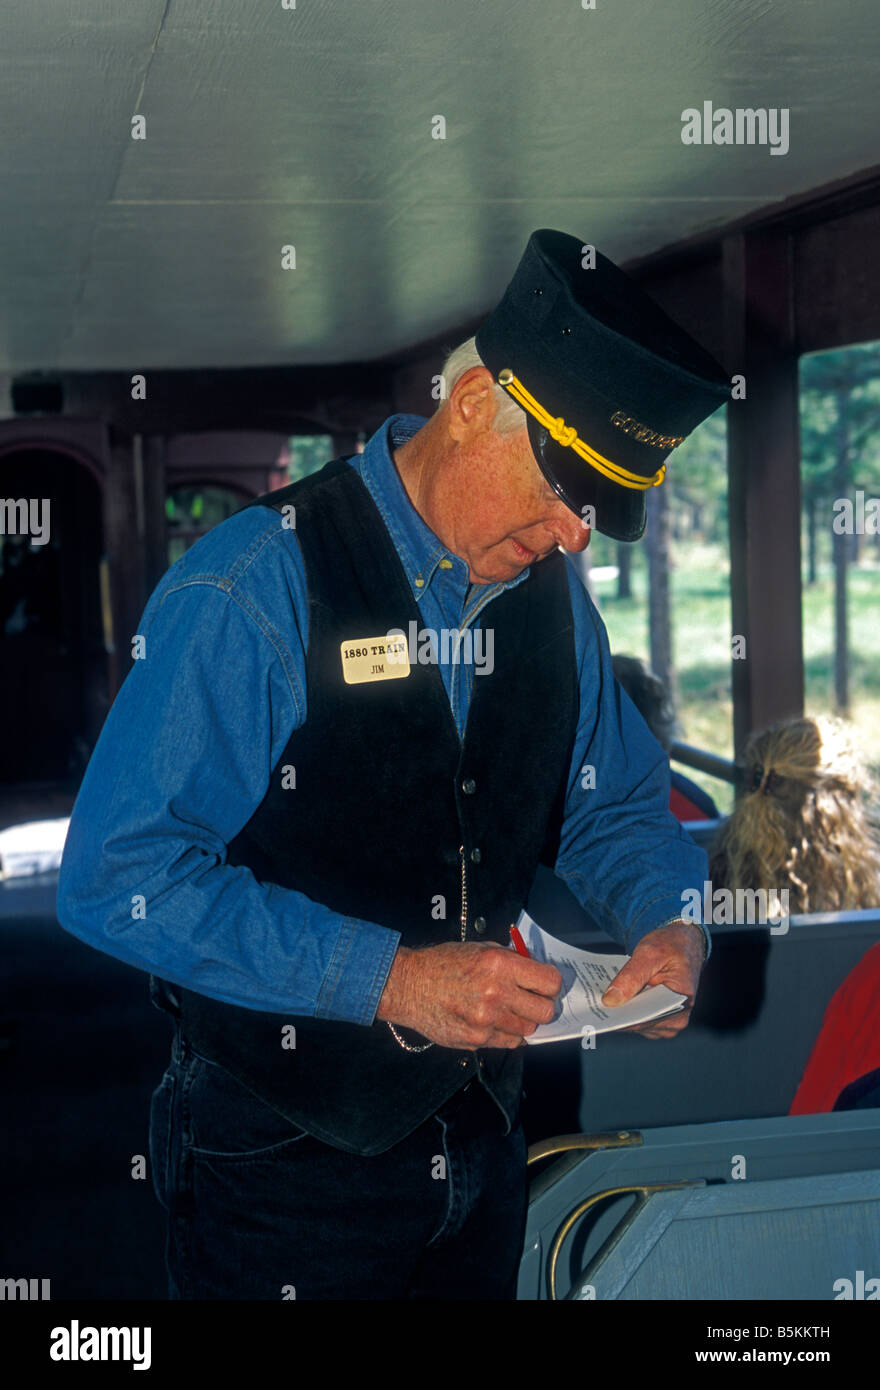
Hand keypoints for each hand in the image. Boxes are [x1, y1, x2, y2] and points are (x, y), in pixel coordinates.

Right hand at [376, 941, 562, 1049]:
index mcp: (500, 965)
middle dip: (542, 1006)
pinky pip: (508, 1042)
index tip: (546, 985)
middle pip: (545, 1012)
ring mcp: (487, 1021)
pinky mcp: (477, 1040)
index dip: (551, 985)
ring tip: (508, 1010)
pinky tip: (495, 1022)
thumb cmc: (443, 963)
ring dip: (523, 1021)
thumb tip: (535, 971)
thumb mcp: (480, 948)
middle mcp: (497, 993)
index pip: (550, 982)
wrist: (409, 986)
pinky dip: (507, 1034)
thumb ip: (511, 959)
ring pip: (528, 1031)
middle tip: (532, 1001)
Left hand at [600, 921, 705, 1039]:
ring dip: (618, 1012)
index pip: (644, 1019)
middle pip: (638, 1024)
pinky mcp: (657, 1018)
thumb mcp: (650, 953)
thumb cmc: (671, 946)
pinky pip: (636, 1018)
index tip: (598, 1012)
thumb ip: (631, 977)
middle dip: (615, 1014)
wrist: (682, 943)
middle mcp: (675, 1020)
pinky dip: (624, 1009)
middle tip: (591, 1005)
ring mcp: (666, 1022)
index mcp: (679, 1004)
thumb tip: (611, 1000)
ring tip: (599, 999)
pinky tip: (611, 997)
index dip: (619, 1017)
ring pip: (634, 1024)